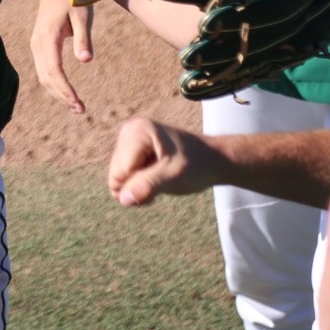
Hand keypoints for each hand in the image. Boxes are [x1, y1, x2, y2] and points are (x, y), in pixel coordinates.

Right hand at [30, 0, 96, 115]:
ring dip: (58, 93)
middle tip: (82, 110)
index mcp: (47, 37)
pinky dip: (54, 84)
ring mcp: (36, 44)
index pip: (54, 71)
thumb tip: (86, 61)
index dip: (65, 89)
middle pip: (47, 78)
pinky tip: (67, 92)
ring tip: (77, 106)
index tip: (78, 103)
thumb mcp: (82, 14)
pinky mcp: (40, 45)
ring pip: (44, 76)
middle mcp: (38, 43)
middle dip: (63, 96)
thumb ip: (83, 38)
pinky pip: (44, 69)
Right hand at [106, 116, 223, 207]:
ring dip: (139, 186)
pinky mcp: (131, 149)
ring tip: (162, 178)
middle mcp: (129, 131)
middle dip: (137, 186)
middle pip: (116, 175)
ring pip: (119, 178)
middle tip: (163, 181)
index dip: (138, 186)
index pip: (119, 173)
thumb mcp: (174, 177)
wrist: (212, 160)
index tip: (163, 180)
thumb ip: (148, 186)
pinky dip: (140, 182)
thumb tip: (123, 199)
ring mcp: (129, 139)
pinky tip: (157, 176)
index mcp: (137, 131)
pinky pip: (124, 176)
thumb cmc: (196, 166)